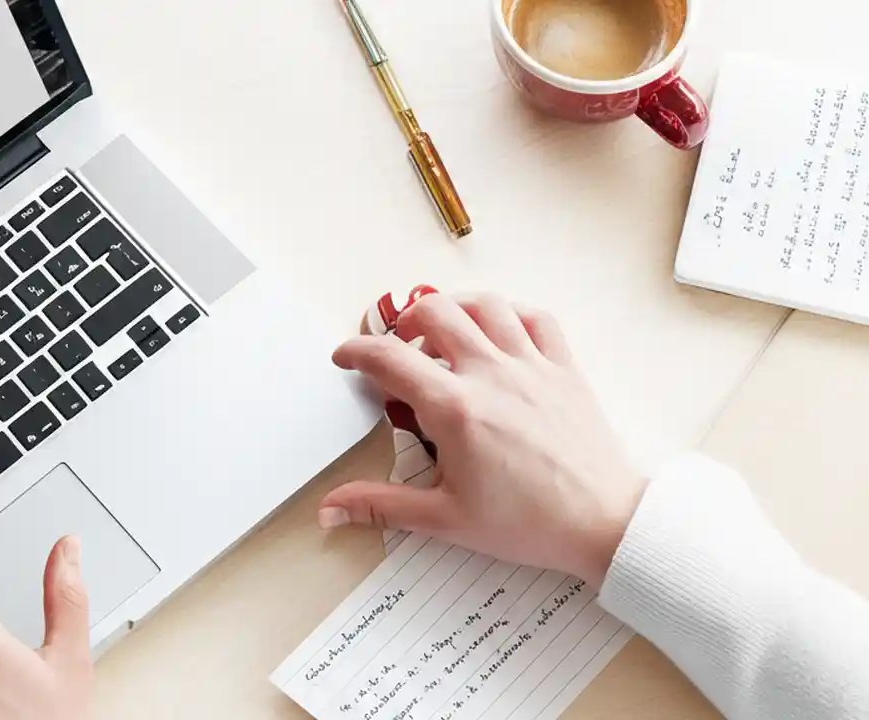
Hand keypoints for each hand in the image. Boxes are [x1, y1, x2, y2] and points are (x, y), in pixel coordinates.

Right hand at [319, 294, 646, 586]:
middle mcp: (491, 374)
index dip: (356, 350)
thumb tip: (329, 510)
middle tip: (398, 347)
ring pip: (484, 305)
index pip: (389, 359)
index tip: (346, 356)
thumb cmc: (529, 524)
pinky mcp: (563, 368)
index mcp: (455, 409)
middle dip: (403, 321)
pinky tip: (497, 331)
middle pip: (433, 312)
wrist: (604, 524)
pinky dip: (509, 313)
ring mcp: (531, 366)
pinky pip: (536, 317)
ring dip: (454, 308)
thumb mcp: (444, 518)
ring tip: (441, 330)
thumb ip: (381, 506)